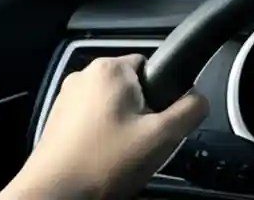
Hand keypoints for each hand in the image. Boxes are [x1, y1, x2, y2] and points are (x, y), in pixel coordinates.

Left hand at [0, 55, 208, 199]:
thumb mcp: (163, 137)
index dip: (162, 95)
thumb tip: (199, 98)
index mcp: (110, 69)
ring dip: (121, 126)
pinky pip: (92, 119)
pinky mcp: (56, 119)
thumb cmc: (105, 163)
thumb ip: (191, 110)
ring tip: (120, 155)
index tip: (156, 123)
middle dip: (141, 113)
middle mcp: (84, 75)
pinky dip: (101, 136)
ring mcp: (66, 97)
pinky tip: (102, 159)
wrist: (54, 195)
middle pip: (132, 87)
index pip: (152, 66)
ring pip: (112, 105)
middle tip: (141, 143)